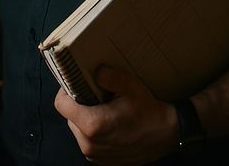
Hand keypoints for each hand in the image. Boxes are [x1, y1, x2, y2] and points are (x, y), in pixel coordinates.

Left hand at [54, 66, 178, 164]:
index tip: (75, 85)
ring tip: (105, 111)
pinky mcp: (101, 161)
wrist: (168, 135)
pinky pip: (88, 142)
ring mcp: (94, 155)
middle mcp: (89, 144)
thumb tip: (95, 71)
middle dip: (79, 106)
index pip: (61, 105)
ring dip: (86, 120)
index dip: (65, 92)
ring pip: (78, 130)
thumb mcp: (131, 86)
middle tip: (95, 97)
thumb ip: (109, 76)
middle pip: (69, 117)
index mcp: (93, 125)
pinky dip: (94, 133)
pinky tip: (110, 125)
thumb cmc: (149, 111)